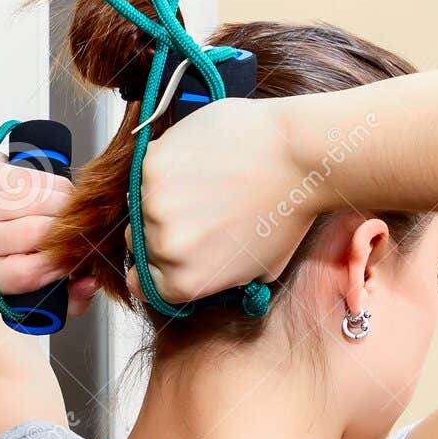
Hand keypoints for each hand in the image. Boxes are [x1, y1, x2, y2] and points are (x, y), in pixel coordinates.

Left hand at [0, 156, 96, 314]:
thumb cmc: (9, 256)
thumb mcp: (34, 288)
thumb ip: (68, 298)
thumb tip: (89, 283)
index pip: (24, 273)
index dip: (59, 263)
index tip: (76, 257)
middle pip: (32, 231)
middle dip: (66, 228)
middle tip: (79, 229)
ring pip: (32, 200)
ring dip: (62, 202)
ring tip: (70, 210)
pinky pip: (27, 176)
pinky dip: (51, 183)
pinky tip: (54, 193)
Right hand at [136, 98, 313, 302]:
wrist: (299, 156)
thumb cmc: (288, 211)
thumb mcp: (258, 270)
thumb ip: (218, 279)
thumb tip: (198, 270)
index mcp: (184, 281)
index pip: (141, 282)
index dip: (153, 266)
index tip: (166, 250)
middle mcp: (164, 247)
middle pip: (138, 241)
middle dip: (161, 228)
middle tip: (196, 209)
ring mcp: (154, 205)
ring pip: (143, 202)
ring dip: (165, 193)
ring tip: (207, 180)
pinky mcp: (153, 165)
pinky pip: (150, 168)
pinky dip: (170, 163)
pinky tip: (203, 159)